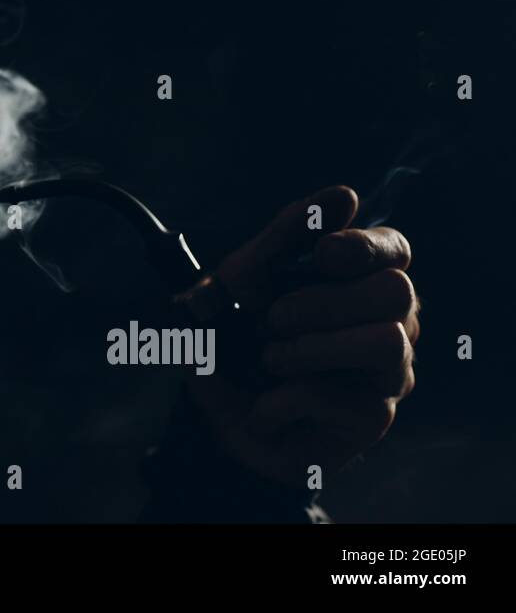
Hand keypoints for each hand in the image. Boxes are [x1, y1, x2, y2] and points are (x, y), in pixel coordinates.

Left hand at [184, 185, 418, 485]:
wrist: (216, 417)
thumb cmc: (235, 339)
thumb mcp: (239, 283)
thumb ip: (283, 237)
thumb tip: (344, 195)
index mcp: (360, 282)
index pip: (395, 247)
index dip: (366, 244)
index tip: (323, 253)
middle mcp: (389, 324)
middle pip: (397, 290)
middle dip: (325, 300)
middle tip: (272, 318)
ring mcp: (388, 373)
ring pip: (388, 341)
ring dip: (314, 346)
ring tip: (269, 357)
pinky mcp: (372, 418)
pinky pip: (344, 396)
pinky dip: (288, 394)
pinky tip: (264, 402)